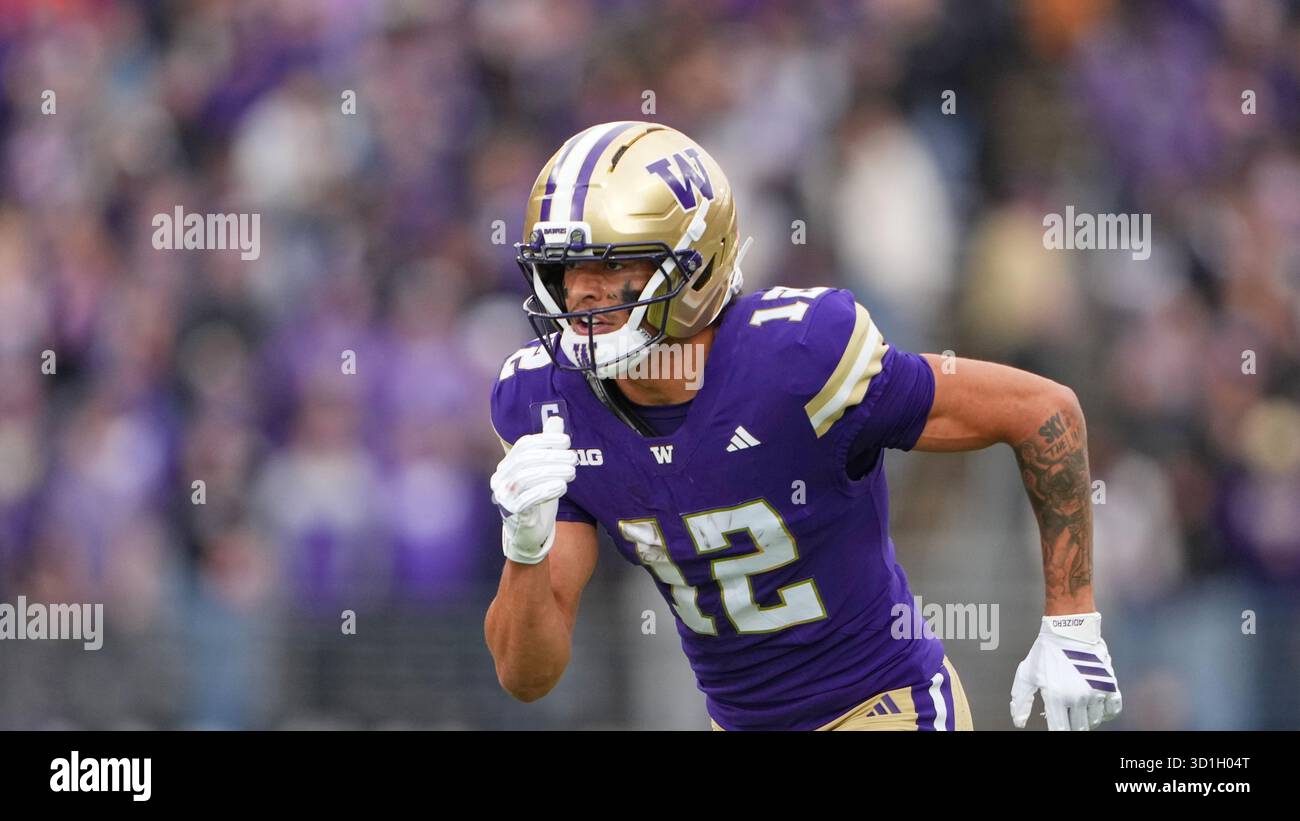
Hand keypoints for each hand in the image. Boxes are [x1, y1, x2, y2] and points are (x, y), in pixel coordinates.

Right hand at [489, 415, 576, 564]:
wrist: (528, 530)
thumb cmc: (535, 496)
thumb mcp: (543, 469)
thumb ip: (547, 445)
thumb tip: (556, 419)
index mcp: (507, 464)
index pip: (524, 445)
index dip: (545, 440)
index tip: (566, 441)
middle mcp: (501, 478)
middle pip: (525, 461)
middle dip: (552, 457)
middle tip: (574, 458)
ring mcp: (504, 495)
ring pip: (526, 478)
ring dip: (552, 472)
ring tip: (572, 472)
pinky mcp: (512, 511)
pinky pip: (527, 499)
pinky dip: (546, 490)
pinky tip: (561, 487)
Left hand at [1010, 612, 1121, 730]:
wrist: (1069, 629)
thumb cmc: (1047, 650)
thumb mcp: (1027, 674)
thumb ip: (1021, 700)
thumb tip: (1019, 722)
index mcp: (1056, 696)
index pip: (1059, 729)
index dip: (1057, 731)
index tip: (1057, 728)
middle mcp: (1077, 697)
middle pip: (1078, 727)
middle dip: (1072, 725)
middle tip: (1067, 716)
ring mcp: (1096, 691)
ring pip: (1095, 720)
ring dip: (1087, 719)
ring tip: (1079, 709)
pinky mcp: (1109, 684)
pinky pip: (1113, 709)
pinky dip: (1107, 713)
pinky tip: (1098, 709)